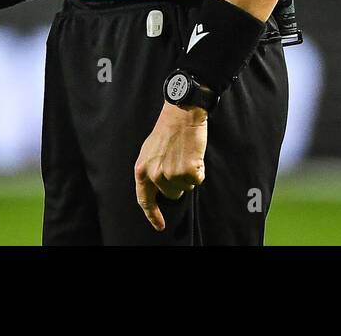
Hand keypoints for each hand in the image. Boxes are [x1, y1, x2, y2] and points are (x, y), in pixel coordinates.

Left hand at [133, 102, 208, 231]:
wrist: (181, 114)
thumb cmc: (167, 131)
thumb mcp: (149, 152)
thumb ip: (151, 172)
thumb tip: (157, 189)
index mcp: (141, 170)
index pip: (145, 200)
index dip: (153, 215)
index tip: (160, 226)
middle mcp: (155, 175)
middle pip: (172, 195)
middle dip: (178, 183)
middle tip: (179, 161)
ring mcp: (171, 174)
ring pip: (186, 187)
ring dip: (189, 174)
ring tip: (185, 155)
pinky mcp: (187, 171)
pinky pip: (198, 180)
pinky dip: (199, 170)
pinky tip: (194, 154)